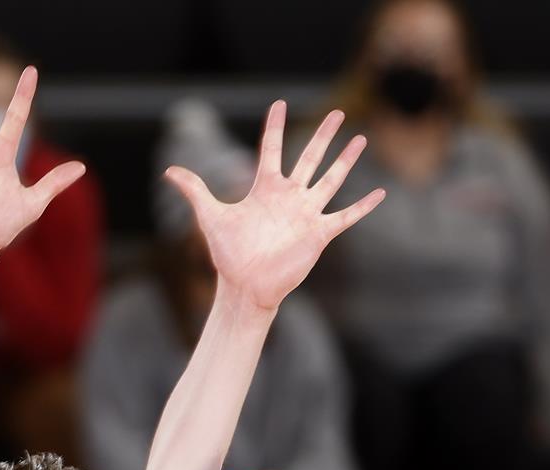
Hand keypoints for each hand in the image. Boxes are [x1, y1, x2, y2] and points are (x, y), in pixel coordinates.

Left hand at [163, 101, 385, 312]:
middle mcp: (289, 197)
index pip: (271, 149)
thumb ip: (195, 190)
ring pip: (331, 180)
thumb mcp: (210, 217)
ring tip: (361, 140)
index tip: (279, 102)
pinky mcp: (319, 234)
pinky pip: (345, 216)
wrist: (246, 287)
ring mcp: (306, 214)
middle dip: (323, 135)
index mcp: (264, 188)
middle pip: (310, 157)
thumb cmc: (229, 254)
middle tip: (338, 113)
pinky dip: (363, 206)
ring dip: (347, 161)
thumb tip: (169, 170)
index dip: (275, 126)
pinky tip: (380, 194)